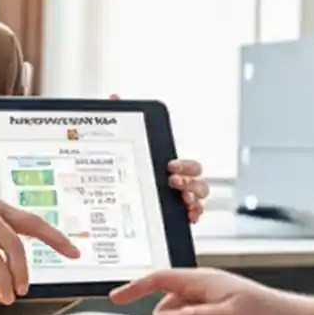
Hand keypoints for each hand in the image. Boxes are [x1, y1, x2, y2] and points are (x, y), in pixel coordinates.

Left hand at [109, 94, 207, 223]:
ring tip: (182, 200)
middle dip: (190, 180)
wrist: (113, 200)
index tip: (169, 166)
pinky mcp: (173, 215)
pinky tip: (188, 216)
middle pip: (199, 180)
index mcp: (169, 168)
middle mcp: (178, 184)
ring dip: (194, 197)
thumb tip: (115, 97)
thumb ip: (122, 121)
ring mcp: (178, 200)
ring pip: (199, 197)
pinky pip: (193, 215)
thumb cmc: (125, 168)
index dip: (184, 165)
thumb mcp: (122, 145)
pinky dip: (194, 215)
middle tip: (172, 182)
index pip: (188, 165)